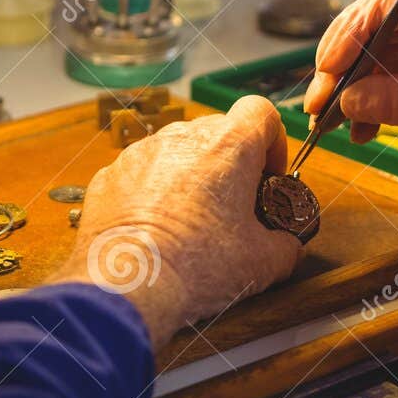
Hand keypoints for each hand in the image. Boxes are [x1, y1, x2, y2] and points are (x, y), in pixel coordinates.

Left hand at [47, 96, 302, 350]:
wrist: (126, 286)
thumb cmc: (197, 268)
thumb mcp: (262, 263)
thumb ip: (285, 246)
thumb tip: (288, 246)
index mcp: (229, 146)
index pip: (260, 112)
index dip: (272, 141)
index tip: (269, 175)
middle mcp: (183, 137)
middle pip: (217, 132)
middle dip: (230, 163)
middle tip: (234, 205)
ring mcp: (141, 153)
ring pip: (176, 151)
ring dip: (190, 176)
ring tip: (191, 221)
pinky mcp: (109, 176)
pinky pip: (140, 174)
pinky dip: (152, 193)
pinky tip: (156, 230)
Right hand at [302, 0, 397, 143]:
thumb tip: (349, 101)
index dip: (356, 31)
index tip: (329, 68)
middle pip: (380, 19)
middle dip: (345, 62)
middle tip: (319, 102)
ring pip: (380, 42)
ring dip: (355, 83)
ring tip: (336, 121)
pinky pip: (395, 58)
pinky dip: (376, 89)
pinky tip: (361, 123)